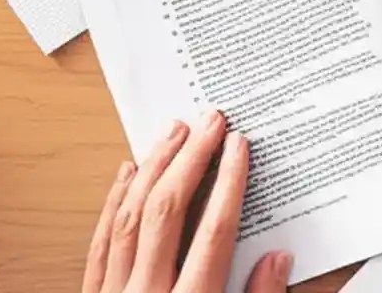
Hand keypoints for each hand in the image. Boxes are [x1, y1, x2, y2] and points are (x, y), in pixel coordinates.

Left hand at [82, 111, 290, 292]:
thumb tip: (278, 258)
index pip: (214, 232)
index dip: (229, 183)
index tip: (239, 146)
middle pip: (168, 212)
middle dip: (192, 160)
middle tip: (209, 123)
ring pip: (131, 218)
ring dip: (154, 169)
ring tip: (174, 133)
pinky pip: (102, 243)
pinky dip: (115, 204)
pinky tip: (128, 173)